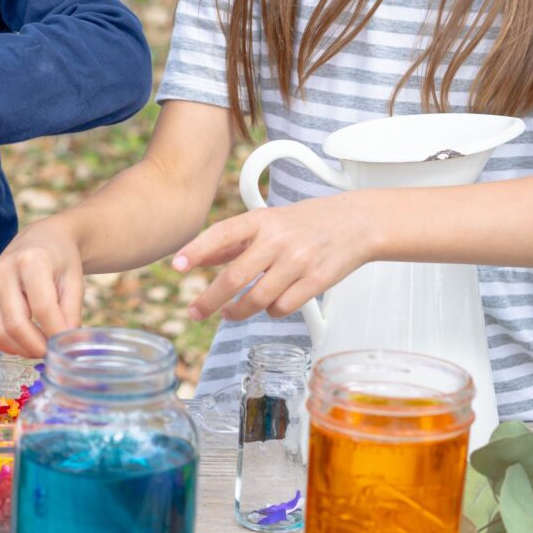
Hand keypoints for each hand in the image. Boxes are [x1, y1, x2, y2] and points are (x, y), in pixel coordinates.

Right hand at [0, 217, 85, 357]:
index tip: (65, 348)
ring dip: (20, 349)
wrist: (41, 239)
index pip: (42, 307)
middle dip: (35, 347)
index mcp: (31, 260)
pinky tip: (24, 343)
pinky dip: (7, 345)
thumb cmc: (60, 260)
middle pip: (15, 323)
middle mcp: (3, 270)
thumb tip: (65, 343)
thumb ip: (71, 311)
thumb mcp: (74, 281)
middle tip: (52, 354)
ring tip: (39, 349)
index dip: (55, 333)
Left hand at [174, 193, 374, 322]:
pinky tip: (269, 305)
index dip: (197, 249)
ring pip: (257, 299)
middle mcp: (279, 239)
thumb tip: (196, 258)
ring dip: (237, 311)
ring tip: (229, 313)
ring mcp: (299, 261)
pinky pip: (282, 307)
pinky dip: (270, 311)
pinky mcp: (317, 281)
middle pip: (235, 277)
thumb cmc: (306, 222)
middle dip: (210, 299)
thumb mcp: (267, 221)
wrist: (355, 223)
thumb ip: (232, 241)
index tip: (177, 265)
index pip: (222, 233)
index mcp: (262, 219)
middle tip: (195, 311)